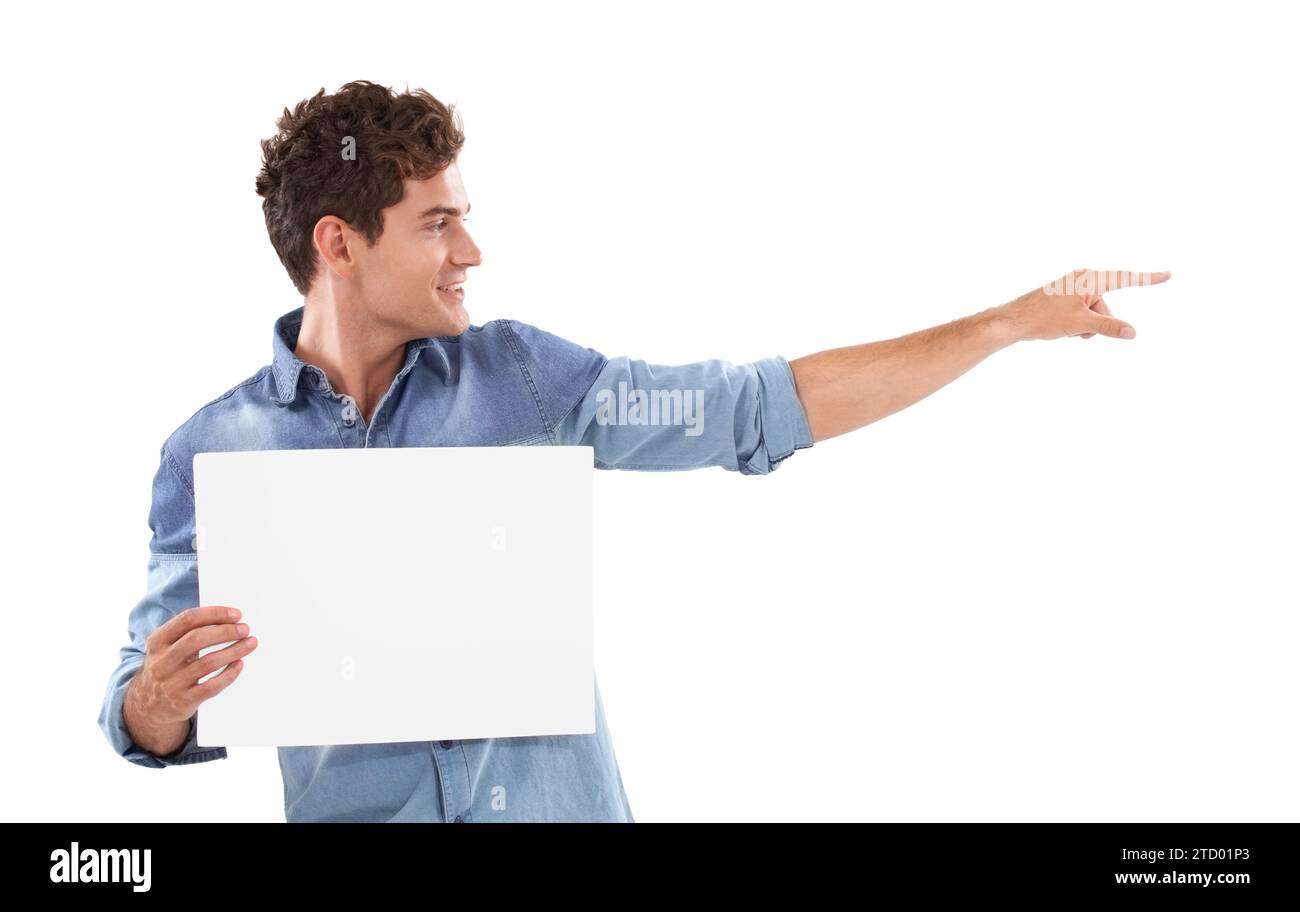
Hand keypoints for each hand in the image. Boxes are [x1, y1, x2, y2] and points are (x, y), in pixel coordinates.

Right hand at [127, 605, 257, 736]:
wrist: (148, 705)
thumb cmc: (168, 667)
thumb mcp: (167, 647)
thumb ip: (189, 632)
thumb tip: (228, 620)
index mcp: (158, 641)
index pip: (187, 620)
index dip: (214, 614)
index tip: (236, 614)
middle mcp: (162, 661)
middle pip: (197, 639)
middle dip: (226, 631)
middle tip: (245, 629)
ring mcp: (171, 683)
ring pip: (208, 663)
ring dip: (234, 651)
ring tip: (250, 643)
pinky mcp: (183, 701)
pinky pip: (212, 686)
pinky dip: (229, 674)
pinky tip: (239, 664)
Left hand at [998, 269, 1170, 341]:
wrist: (1013, 321)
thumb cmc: (1044, 318)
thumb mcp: (1081, 324)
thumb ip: (1109, 327)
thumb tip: (1132, 332)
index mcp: (1089, 279)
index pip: (1125, 278)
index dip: (1147, 279)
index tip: (1168, 275)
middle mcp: (1083, 279)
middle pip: (1106, 307)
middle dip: (1096, 323)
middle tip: (1073, 328)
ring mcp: (1073, 288)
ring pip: (1093, 314)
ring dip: (1084, 326)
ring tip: (1062, 328)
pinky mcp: (1064, 298)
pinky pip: (1081, 314)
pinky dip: (1075, 324)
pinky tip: (1058, 328)